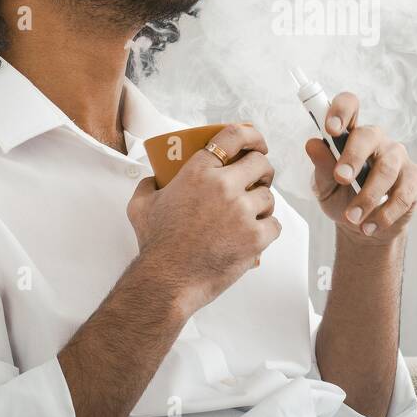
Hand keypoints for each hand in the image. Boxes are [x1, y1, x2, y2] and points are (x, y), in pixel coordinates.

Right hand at [127, 122, 280, 315]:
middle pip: (260, 163)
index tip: (256, 142)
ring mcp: (242, 212)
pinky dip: (267, 229)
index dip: (250, 135)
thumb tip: (156, 178)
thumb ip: (150, 184)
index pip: (233, 136)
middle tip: (257, 179)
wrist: (167, 281)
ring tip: (250, 214)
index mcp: (198, 172)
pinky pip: (275, 225)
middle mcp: (223, 187)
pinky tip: (255, 234)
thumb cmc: (156, 244)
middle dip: (262, 169)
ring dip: (262, 203)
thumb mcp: (142, 205)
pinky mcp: (255, 237)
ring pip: (269, 196)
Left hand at [304, 91, 416, 243]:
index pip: (349, 105)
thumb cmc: (341, 198)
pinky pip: (404, 193)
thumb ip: (321, 167)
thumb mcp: (324, 187)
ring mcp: (397, 156)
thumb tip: (312, 144)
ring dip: (367, 196)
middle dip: (353, 157)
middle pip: (368, 135)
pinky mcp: (413, 177)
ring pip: (386, 169)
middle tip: (340, 179)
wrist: (362, 227)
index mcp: (350, 134)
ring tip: (351, 218)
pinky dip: (385, 214)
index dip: (341, 112)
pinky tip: (370, 226)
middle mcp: (376, 140)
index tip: (330, 129)